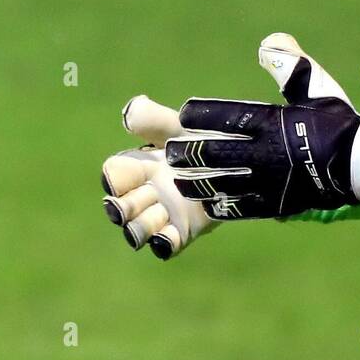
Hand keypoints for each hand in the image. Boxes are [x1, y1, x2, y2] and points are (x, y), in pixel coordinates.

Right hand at [101, 95, 218, 259]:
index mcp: (141, 166)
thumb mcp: (180, 126)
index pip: (114, 176)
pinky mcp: (185, 232)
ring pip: (139, 229)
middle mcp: (148, 192)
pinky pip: (166, 245)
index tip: (122, 174)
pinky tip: (165, 237)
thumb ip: (154, 119)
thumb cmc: (208, 138)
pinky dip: (162, 244)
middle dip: (123, 206)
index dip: (115, 178)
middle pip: (121, 207)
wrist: (245, 158)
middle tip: (132, 202)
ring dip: (140, 226)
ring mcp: (165, 214)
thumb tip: (129, 114)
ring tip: (151, 217)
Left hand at [165, 33, 359, 218]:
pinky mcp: (279, 202)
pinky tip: (209, 204)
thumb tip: (267, 43)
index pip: (228, 116)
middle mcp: (266, 152)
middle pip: (218, 153)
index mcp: (272, 121)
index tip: (184, 113)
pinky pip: (246, 208)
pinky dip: (225, 206)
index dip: (202, 115)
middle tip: (170, 153)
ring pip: (225, 183)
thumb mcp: (314, 85)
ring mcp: (271, 180)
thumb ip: (289, 64)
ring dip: (199, 182)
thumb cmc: (335, 119)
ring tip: (180, 181)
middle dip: (190, 153)